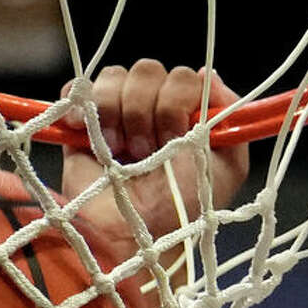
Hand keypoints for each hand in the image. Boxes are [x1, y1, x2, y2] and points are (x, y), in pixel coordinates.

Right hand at [59, 62, 252, 265]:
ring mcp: (115, 118)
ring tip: (118, 152)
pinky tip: (84, 131)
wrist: (137, 238)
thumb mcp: (227, 167)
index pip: (182, 77)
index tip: (176, 138)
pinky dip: (80, 105)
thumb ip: (228, 118)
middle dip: (147, 110)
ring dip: (118, 112)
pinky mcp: (81, 129)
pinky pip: (78, 91)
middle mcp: (150, 112)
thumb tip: (210, 75)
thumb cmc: (184, 210)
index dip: (177, 101)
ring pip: (114, 76)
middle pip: (147, 70)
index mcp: (183, 117)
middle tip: (146, 151)